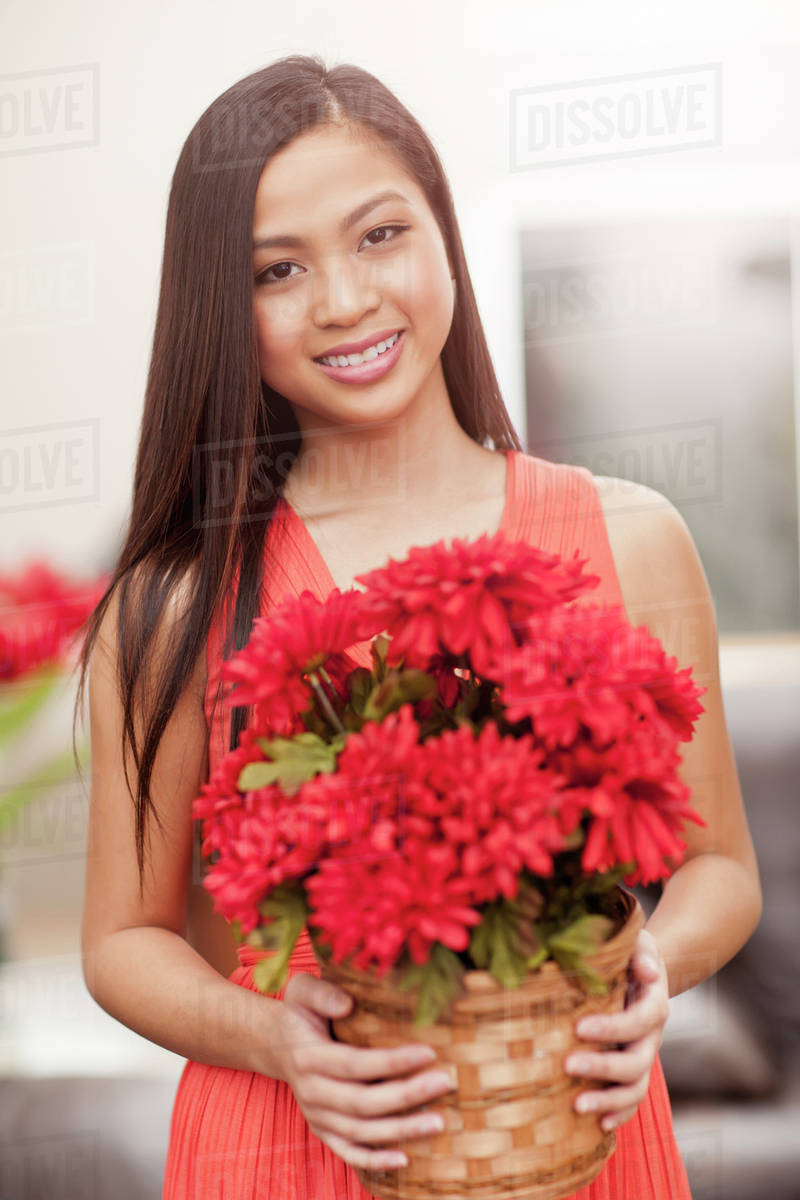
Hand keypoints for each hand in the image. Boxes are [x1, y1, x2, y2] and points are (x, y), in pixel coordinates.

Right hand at [274, 973, 453, 1172]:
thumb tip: (347, 1004)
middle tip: (444, 1083)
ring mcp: (316, 1115)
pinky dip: (375, 1160)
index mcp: (308, 1057)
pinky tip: (405, 1158)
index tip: (429, 1052)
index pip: (355, 1063)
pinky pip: (348, 1152)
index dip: (391, 1062)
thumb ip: (322, 993)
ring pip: (360, 1132)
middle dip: (406, 1096)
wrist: (275, 1043)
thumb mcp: (302, 991)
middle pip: (362, 1102)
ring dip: (400, 1131)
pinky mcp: (323, 1130)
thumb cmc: (299, 1012)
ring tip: (438, 1122)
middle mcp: (311, 1091)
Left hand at [564, 927, 669, 1131]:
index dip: (611, 1028)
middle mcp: (652, 1036)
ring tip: (576, 1106)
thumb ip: (641, 952)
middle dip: (602, 1068)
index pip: (638, 1021)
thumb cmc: (631, 953)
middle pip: (636, 1061)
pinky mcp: (633, 1070)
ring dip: (608, 1100)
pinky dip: (619, 1114)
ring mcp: (643, 1056)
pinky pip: (632, 1099)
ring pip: (635, 1087)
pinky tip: (599, 1125)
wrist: (644, 970)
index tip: (578, 1027)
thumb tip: (647, 971)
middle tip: (567, 1065)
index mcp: (653, 1004)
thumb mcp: (639, 942)